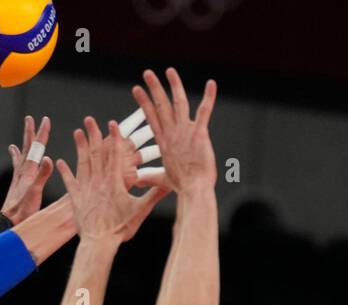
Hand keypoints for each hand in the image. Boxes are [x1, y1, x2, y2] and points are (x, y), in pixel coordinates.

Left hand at [1, 115, 54, 223]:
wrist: (10, 221)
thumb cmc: (23, 209)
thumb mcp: (35, 192)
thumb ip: (42, 175)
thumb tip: (47, 158)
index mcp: (29, 171)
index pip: (37, 148)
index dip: (42, 133)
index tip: (45, 120)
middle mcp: (23, 171)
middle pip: (27, 147)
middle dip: (31, 132)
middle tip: (31, 118)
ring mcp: (19, 177)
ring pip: (23, 154)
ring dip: (24, 142)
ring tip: (25, 132)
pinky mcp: (18, 183)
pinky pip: (17, 165)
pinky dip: (17, 156)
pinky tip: (14, 152)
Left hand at [55, 116, 170, 244]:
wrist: (99, 243)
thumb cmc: (120, 229)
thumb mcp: (140, 211)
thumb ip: (154, 195)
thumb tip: (171, 184)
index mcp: (114, 183)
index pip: (115, 156)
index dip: (114, 138)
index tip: (113, 124)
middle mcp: (98, 182)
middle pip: (96, 154)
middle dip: (94, 135)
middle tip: (90, 120)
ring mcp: (85, 189)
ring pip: (82, 163)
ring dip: (80, 147)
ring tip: (78, 132)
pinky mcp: (76, 199)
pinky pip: (69, 182)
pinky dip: (65, 171)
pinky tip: (60, 161)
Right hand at [131, 67, 216, 193]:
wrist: (194, 190)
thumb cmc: (182, 186)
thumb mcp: (163, 180)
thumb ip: (150, 177)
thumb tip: (136, 181)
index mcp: (164, 142)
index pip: (151, 117)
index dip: (144, 102)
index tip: (137, 89)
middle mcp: (172, 133)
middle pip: (161, 105)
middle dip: (154, 88)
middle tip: (147, 73)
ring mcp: (186, 132)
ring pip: (179, 103)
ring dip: (174, 85)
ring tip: (170, 71)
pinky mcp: (200, 133)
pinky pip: (204, 111)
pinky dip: (209, 97)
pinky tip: (211, 84)